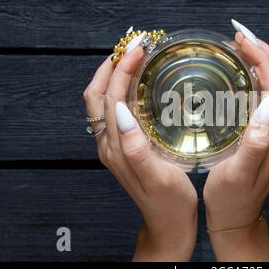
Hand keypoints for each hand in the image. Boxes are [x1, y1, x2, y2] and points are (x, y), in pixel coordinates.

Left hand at [83, 36, 197, 260]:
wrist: (169, 223)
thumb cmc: (168, 202)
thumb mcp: (156, 176)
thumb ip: (135, 146)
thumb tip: (122, 110)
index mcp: (116, 146)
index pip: (109, 96)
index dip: (121, 68)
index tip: (139, 47)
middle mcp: (110, 143)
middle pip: (98, 94)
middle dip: (112, 65)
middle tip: (134, 45)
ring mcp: (116, 144)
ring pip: (104, 101)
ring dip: (115, 75)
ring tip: (135, 57)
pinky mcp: (126, 147)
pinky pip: (116, 110)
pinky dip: (123, 89)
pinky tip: (141, 85)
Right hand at [203, 23, 268, 260]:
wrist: (237, 218)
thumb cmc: (231, 198)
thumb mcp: (238, 173)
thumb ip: (255, 142)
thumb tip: (265, 104)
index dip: (262, 58)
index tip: (242, 40)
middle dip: (267, 53)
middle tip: (242, 37)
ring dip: (267, 63)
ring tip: (245, 48)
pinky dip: (264, 78)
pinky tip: (248, 74)